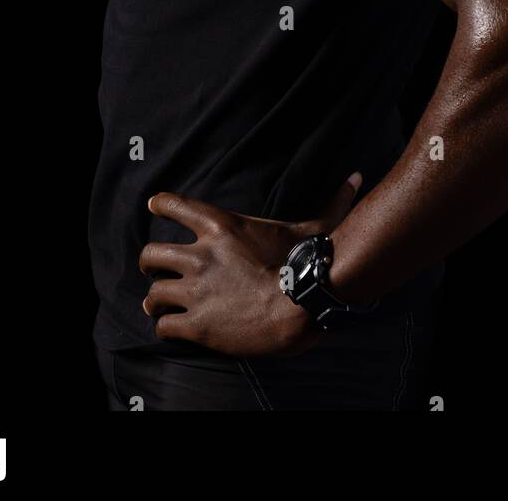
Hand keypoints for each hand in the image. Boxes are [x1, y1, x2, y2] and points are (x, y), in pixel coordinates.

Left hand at [138, 172, 362, 356]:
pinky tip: (173, 329)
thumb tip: (357, 178)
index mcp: (220, 227)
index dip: (161, 204)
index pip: (175, 206)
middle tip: (155, 270)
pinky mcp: (195, 324)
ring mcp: (195, 290)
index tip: (153, 205)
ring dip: (156, 300)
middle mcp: (200, 255)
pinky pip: (164, 325)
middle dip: (150, 263)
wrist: (297, 307)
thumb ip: (333, 203)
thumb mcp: (313, 229)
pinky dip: (166, 327)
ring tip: (159, 305)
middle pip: (151, 253)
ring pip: (153, 292)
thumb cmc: (304, 264)